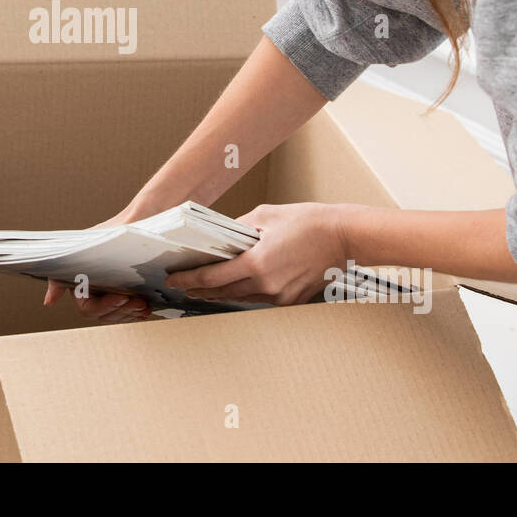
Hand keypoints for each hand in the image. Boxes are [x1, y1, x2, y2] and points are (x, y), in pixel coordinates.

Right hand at [43, 206, 157, 323]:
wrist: (148, 213)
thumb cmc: (123, 224)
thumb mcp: (97, 242)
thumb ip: (67, 270)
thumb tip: (48, 302)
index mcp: (80, 275)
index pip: (87, 307)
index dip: (104, 307)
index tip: (123, 297)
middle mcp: (93, 284)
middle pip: (102, 314)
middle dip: (120, 311)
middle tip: (138, 301)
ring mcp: (110, 289)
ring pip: (115, 315)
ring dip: (130, 313)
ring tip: (144, 304)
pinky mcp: (127, 290)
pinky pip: (128, 312)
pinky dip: (137, 313)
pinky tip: (147, 308)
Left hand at [165, 202, 348, 305]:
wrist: (343, 236)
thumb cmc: (308, 222)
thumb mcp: (264, 216)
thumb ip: (237, 229)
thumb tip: (220, 238)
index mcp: (256, 263)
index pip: (211, 277)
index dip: (188, 280)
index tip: (174, 279)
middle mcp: (266, 285)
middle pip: (222, 293)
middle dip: (200, 290)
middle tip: (184, 287)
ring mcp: (280, 296)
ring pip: (241, 298)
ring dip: (221, 293)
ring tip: (205, 289)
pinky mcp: (291, 301)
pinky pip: (260, 299)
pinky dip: (246, 292)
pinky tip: (238, 286)